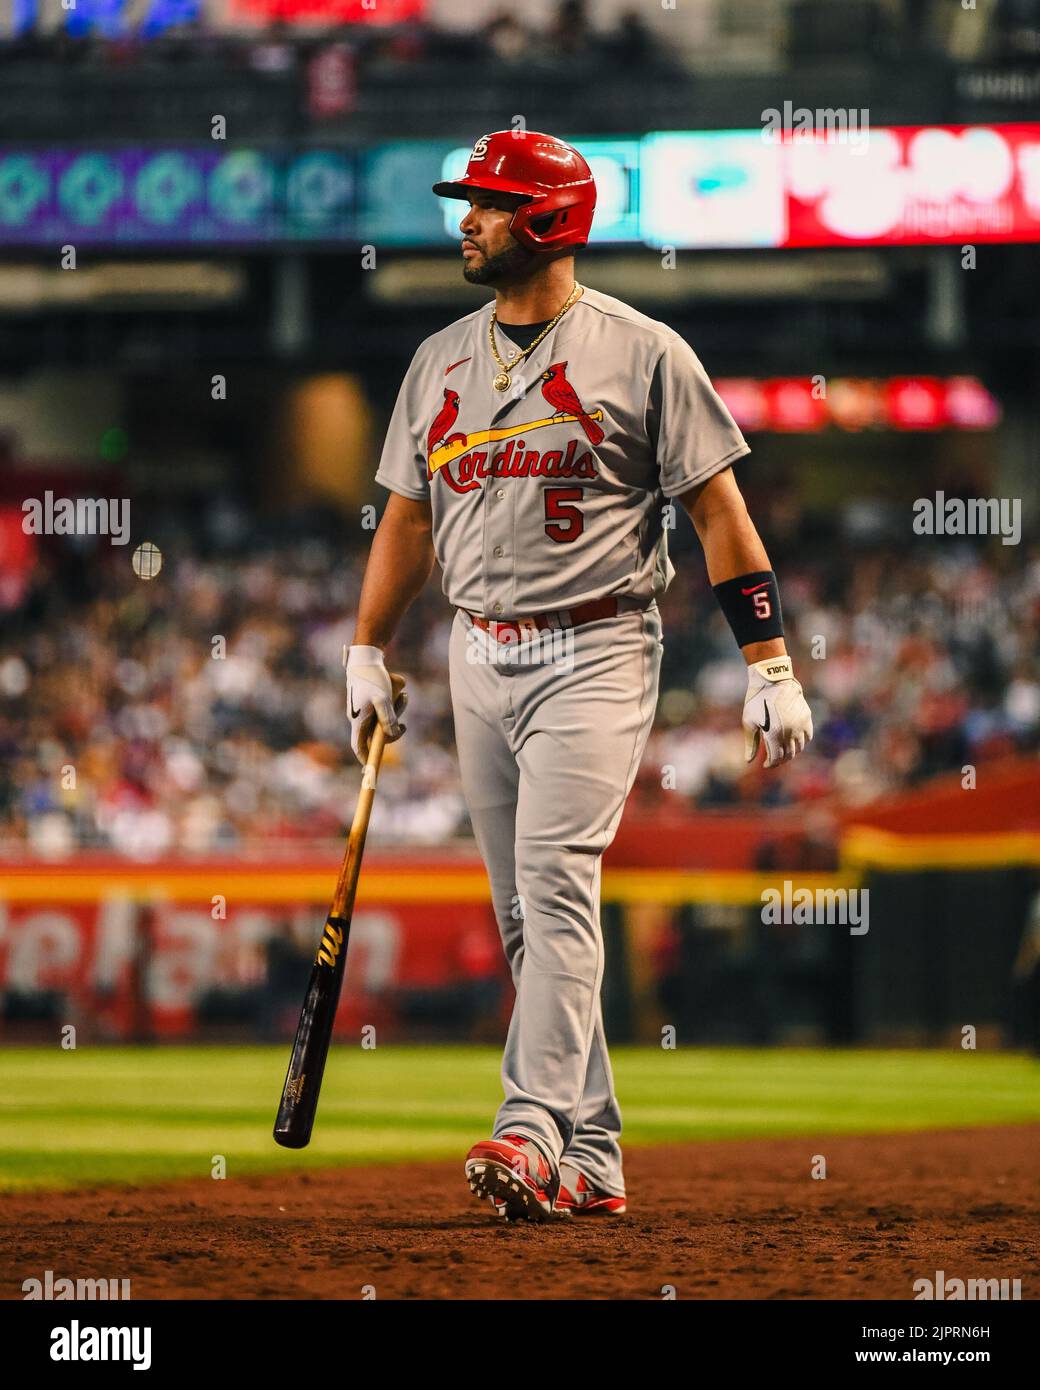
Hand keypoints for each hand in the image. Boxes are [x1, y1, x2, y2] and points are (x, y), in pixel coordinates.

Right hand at [345, 645, 407, 764]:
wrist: (367, 656)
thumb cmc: (373, 678)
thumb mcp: (383, 699)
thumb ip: (388, 719)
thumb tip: (392, 734)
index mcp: (358, 720)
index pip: (358, 746)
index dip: (365, 758)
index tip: (371, 768)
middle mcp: (360, 716)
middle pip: (377, 733)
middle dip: (393, 729)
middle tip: (404, 726)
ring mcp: (366, 708)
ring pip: (385, 718)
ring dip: (397, 710)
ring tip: (403, 696)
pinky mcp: (372, 699)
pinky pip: (387, 706)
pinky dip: (395, 700)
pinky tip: (397, 686)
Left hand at [742, 655, 812, 769]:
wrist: (773, 680)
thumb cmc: (756, 700)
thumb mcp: (748, 722)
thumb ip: (751, 744)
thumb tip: (749, 761)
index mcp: (774, 735)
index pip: (776, 758)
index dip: (770, 764)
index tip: (765, 764)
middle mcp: (789, 732)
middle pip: (789, 755)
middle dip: (780, 760)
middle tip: (773, 759)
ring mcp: (800, 725)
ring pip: (799, 747)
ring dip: (791, 752)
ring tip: (782, 749)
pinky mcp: (806, 717)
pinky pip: (807, 736)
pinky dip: (801, 741)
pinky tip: (793, 740)